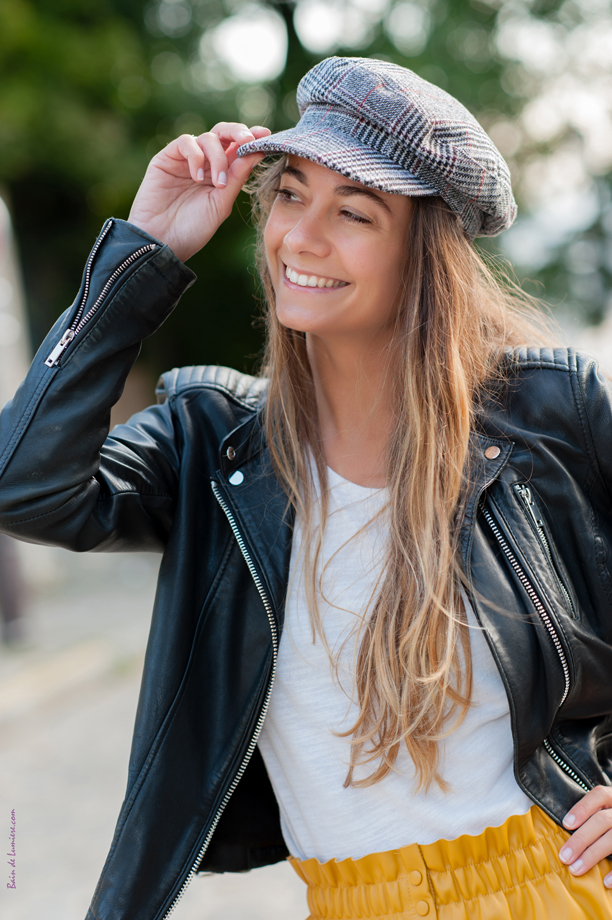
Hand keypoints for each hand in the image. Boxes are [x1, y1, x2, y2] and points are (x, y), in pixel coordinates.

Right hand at [128, 122, 270, 261]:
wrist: (162, 242)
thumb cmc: (192, 229)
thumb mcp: (221, 204)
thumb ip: (238, 177)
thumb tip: (257, 152)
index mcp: (222, 175)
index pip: (238, 150)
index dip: (252, 139)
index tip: (266, 135)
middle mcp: (205, 164)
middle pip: (224, 134)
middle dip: (239, 132)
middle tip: (248, 141)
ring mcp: (186, 160)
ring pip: (208, 138)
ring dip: (218, 158)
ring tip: (217, 183)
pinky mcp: (167, 158)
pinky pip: (186, 142)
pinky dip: (196, 156)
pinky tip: (197, 177)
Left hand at [559, 785, 611, 885]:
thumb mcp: (609, 807)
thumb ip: (595, 812)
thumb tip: (567, 827)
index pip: (599, 795)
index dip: (582, 808)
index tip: (565, 824)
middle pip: (602, 821)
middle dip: (581, 839)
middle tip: (564, 857)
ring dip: (593, 856)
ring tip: (576, 869)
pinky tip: (606, 882)